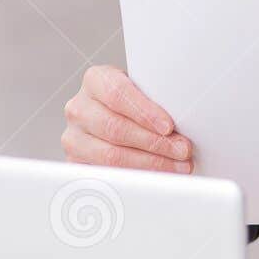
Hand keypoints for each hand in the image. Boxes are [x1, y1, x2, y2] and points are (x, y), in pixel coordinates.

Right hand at [61, 65, 193, 172]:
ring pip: (111, 155)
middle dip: (154, 142)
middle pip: (115, 127)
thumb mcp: (141, 92)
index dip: (144, 112)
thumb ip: (155, 99)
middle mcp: (79, 108)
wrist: (111, 119)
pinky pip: (106, 174)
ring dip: (150, 163)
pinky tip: (156, 176)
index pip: (116, 93)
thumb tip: (184, 120)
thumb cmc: (132, 105)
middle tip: (181, 150)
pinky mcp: (76, 163)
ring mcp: (74, 137)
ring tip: (176, 165)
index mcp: (95, 80)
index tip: (168, 126)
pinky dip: (135, 177)